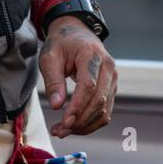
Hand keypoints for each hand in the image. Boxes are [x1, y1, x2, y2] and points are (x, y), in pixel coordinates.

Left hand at [39, 17, 116, 138]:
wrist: (76, 32)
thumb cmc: (61, 43)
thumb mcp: (50, 57)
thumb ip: (53, 80)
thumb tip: (57, 105)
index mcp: (91, 54)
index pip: (89, 86)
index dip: (77, 106)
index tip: (64, 121)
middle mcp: (108, 66)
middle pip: (99, 101)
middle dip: (80, 120)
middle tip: (59, 131)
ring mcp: (112, 78)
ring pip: (104, 110)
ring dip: (85, 125)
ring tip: (62, 131)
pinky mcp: (111, 88)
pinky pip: (106, 111)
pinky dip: (91, 122)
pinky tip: (74, 127)